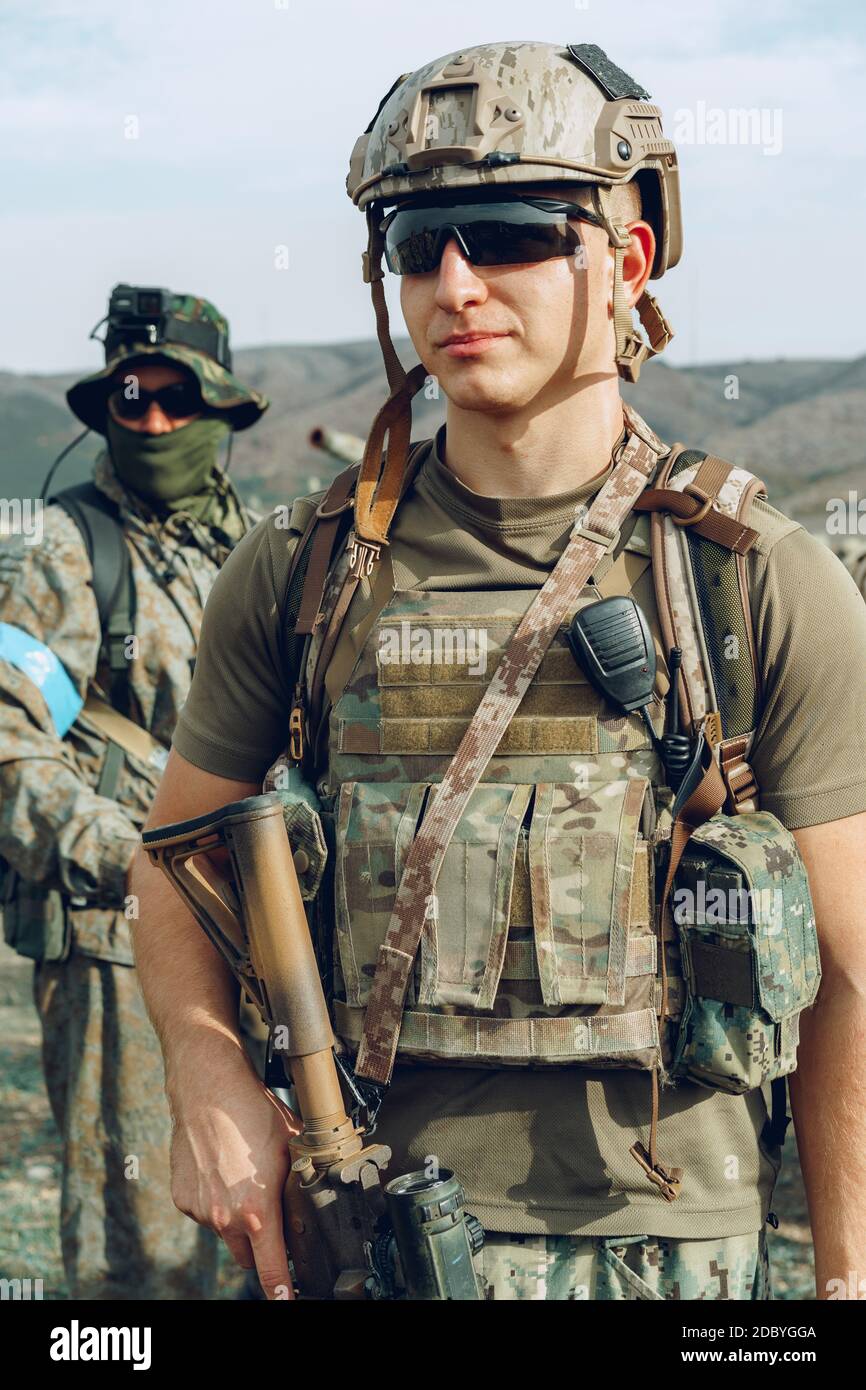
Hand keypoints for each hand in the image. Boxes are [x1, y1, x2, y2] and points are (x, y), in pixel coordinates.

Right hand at [169, 1056, 302, 1299]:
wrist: (209, 1090)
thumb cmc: (253, 1112)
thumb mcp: (293, 1148)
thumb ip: (301, 1185)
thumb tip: (316, 1203)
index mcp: (258, 1210)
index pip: (271, 1267)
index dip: (282, 1288)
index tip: (287, 1299)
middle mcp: (226, 1217)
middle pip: (247, 1255)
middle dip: (260, 1244)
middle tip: (269, 1214)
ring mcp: (202, 1210)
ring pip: (226, 1232)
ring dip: (236, 1218)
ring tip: (243, 1177)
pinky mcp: (183, 1199)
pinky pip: (206, 1213)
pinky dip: (216, 1201)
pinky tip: (223, 1171)